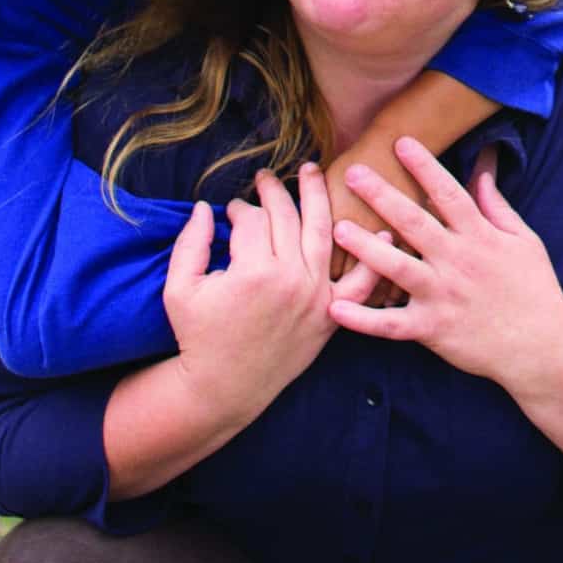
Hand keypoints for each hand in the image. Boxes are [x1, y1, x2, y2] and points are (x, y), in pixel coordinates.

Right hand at [164, 165, 379, 421]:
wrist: (223, 389)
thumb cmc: (198, 337)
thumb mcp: (179, 288)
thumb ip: (190, 242)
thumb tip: (203, 207)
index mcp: (253, 271)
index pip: (252, 219)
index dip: (239, 208)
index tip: (230, 210)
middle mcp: (291, 279)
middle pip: (288, 217)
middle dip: (275, 191)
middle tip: (266, 178)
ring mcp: (316, 297)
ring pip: (323, 233)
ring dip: (318, 198)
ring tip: (313, 173)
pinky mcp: (330, 316)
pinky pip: (360, 285)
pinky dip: (373, 259)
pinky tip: (382, 231)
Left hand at [328, 138, 562, 390]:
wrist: (543, 349)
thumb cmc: (535, 291)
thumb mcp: (525, 241)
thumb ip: (497, 206)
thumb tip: (481, 170)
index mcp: (479, 237)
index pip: (449, 193)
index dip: (425, 166)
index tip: (401, 141)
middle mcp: (457, 261)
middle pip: (414, 222)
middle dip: (381, 195)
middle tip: (352, 172)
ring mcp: (442, 295)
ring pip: (397, 267)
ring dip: (365, 248)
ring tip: (337, 229)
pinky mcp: (432, 328)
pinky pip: (391, 324)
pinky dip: (363, 319)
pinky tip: (335, 308)